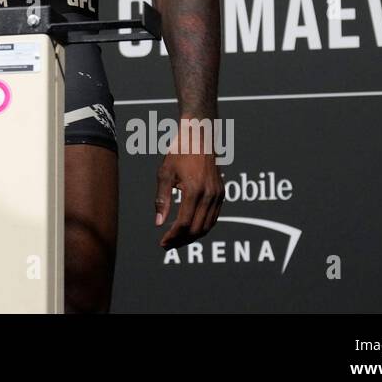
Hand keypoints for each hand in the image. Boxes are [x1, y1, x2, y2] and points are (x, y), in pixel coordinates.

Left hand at [154, 128, 223, 248]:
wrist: (200, 136)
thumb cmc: (179, 151)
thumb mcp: (165, 173)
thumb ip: (162, 199)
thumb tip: (158, 223)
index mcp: (194, 190)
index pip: (184, 224)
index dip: (172, 236)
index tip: (162, 242)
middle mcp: (209, 195)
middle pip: (197, 229)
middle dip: (182, 241)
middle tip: (168, 245)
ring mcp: (218, 195)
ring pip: (208, 226)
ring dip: (193, 237)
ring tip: (178, 240)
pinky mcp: (222, 193)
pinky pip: (214, 218)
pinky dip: (203, 227)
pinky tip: (191, 229)